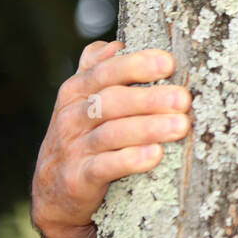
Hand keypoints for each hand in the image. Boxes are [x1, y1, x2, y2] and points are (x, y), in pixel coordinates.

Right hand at [30, 40, 190, 237]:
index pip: (106, 71)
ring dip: (149, 128)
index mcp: (77, 91)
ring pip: (113, 133)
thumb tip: (117, 44)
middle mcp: (73, 116)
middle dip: (150, 98)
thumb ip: (98, 71)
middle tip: (184, 98)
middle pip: (113, 101)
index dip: (137, 65)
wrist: (54, 193)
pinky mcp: (78, 179)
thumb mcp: (82, 101)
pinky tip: (155, 155)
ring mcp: (74, 148)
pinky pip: (105, 167)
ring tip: (181, 126)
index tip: (169, 62)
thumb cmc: (81, 137)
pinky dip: (131, 160)